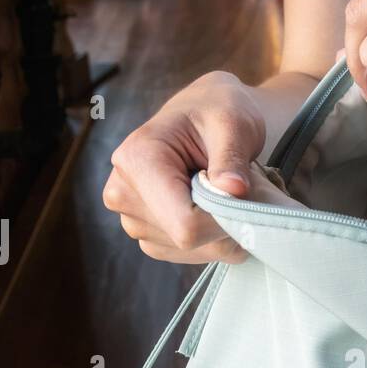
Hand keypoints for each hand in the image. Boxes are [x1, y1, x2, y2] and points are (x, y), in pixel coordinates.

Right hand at [103, 71, 289, 262]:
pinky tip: (213, 207)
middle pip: (187, 241)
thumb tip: (234, 190)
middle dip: (224, 223)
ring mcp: (132, 219)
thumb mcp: (232, 122)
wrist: (206, 116)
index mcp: (136, 160)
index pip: (185, 224)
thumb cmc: (218, 111)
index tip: (243, 194)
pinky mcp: (147, 235)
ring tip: (221, 191)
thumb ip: (232, 156)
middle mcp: (123, 193)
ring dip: (221, 230)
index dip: (224, 220)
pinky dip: (213, 238)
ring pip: (192, 252)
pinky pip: (190, 255)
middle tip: (235, 186)